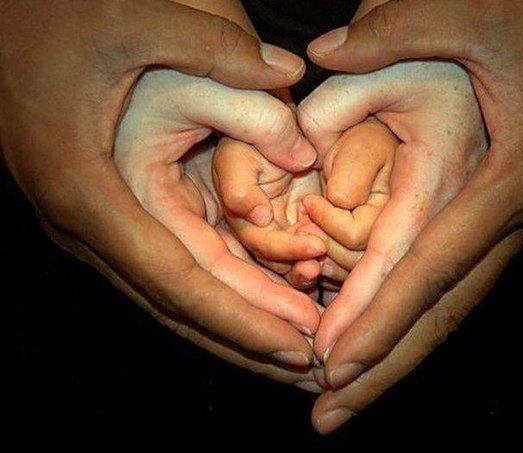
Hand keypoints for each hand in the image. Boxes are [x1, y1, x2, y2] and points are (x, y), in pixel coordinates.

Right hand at [0, 0, 320, 383]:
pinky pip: (171, 263)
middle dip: (246, 337)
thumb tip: (291, 84)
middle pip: (179, 302)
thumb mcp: (141, 22)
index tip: (297, 345)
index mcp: (88, 189)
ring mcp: (99, 222)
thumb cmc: (62, 16)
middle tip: (309, 365)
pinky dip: (218, 290)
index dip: (241, 317)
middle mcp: (89, 222)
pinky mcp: (114, 211)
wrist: (10, 16)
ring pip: (175, 292)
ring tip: (292, 350)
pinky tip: (260, 303)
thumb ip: (222, 54)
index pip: (178, 278)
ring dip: (235, 325)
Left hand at [302, 0, 522, 430]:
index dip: (378, 318)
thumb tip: (321, 53)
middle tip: (328, 419)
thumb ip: (392, 30)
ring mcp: (514, 216)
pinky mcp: (502, 208)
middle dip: (386, 368)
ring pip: (451, 304)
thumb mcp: (469, 7)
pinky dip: (414, 315)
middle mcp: (516, 210)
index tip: (329, 365)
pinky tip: (381, 336)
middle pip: (445, 309)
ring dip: (398, 354)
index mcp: (511, 171)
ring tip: (345, 399)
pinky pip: (454, 277)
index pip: (430, 264)